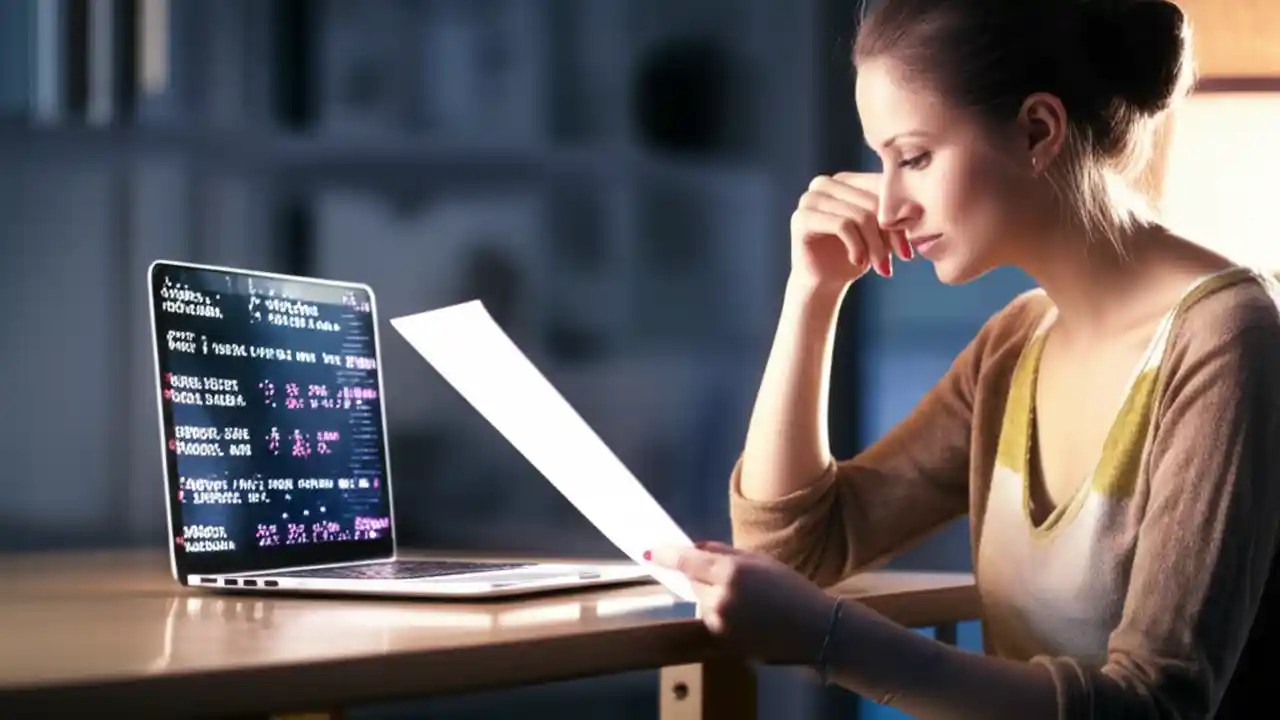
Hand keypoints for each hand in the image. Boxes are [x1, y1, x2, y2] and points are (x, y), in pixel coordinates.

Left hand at [648, 541, 837, 664]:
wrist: (815, 630)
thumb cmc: (792, 589)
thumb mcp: (760, 560)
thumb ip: (723, 554)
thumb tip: (695, 549)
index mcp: (731, 573)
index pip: (686, 561)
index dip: (665, 555)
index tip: (649, 552)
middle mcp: (720, 598)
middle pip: (692, 580)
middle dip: (701, 574)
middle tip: (729, 574)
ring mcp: (720, 623)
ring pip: (701, 600)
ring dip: (711, 594)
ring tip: (745, 597)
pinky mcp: (724, 641)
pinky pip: (711, 618)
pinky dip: (719, 612)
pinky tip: (746, 613)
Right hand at [790, 172, 911, 288]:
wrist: (824, 283)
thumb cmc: (855, 255)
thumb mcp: (882, 233)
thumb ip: (896, 216)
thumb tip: (917, 210)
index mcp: (845, 180)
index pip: (882, 186)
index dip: (902, 214)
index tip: (911, 243)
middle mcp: (824, 184)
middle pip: (873, 202)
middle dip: (891, 234)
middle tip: (901, 257)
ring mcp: (810, 198)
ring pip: (860, 215)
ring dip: (876, 245)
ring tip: (881, 266)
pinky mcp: (801, 218)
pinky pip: (843, 226)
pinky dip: (857, 247)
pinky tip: (858, 262)